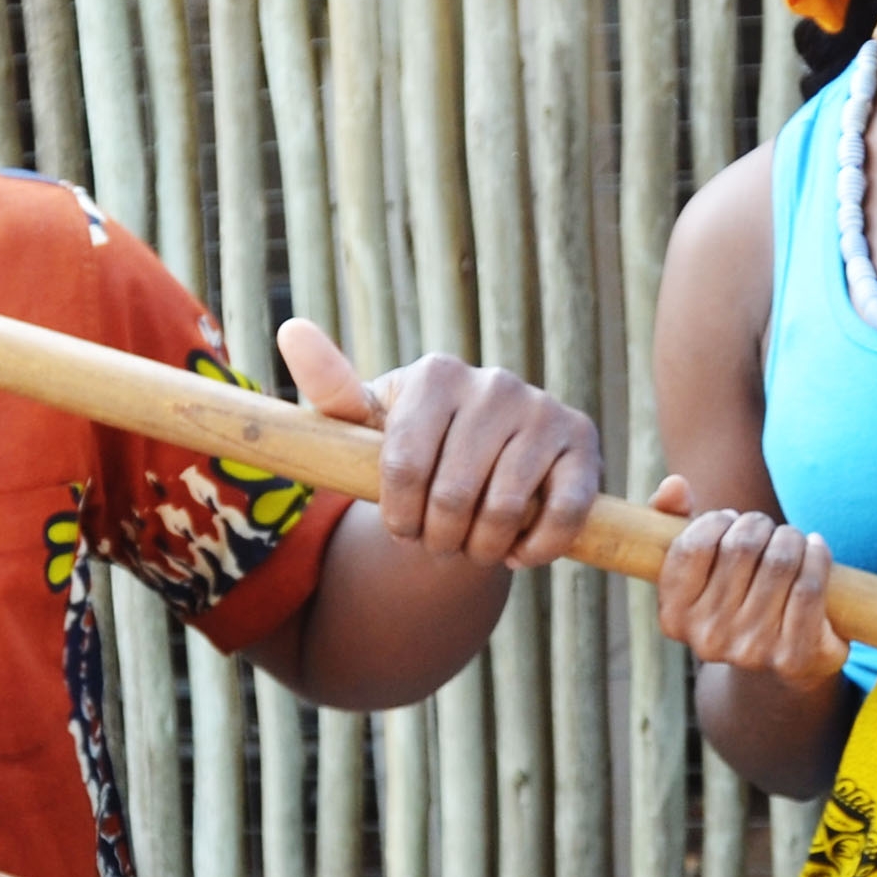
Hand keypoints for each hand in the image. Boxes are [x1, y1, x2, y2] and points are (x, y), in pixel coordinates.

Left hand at [281, 321, 601, 569]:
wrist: (480, 465)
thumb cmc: (411, 446)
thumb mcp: (364, 426)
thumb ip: (330, 388)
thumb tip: (292, 328)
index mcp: (436, 374)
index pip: (403, 467)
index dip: (399, 516)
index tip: (400, 527)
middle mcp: (494, 382)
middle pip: (453, 496)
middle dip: (440, 539)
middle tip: (440, 543)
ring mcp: (543, 410)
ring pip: (505, 510)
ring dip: (483, 549)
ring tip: (474, 546)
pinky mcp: (583, 442)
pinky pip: (562, 515)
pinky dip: (534, 549)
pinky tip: (516, 548)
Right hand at [646, 478, 850, 691]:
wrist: (781, 652)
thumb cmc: (735, 591)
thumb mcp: (699, 559)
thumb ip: (673, 516)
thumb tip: (674, 485)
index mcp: (674, 617)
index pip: (693, 546)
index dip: (716, 521)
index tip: (730, 520)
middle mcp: (708, 639)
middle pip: (742, 548)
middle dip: (759, 524)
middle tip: (765, 528)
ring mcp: (751, 651)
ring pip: (780, 562)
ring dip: (790, 537)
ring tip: (790, 539)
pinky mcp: (794, 656)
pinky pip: (809, 587)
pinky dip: (818, 556)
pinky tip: (815, 548)